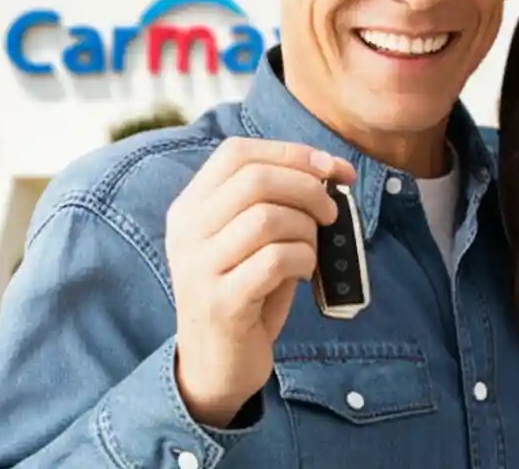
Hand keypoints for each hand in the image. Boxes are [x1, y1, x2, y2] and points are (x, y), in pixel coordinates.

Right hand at [165, 137, 356, 426]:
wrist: (216, 365)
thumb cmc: (246, 292)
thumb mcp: (252, 239)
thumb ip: (277, 201)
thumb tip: (332, 169)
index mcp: (190, 207)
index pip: (236, 152)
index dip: (291, 152)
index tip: (331, 168)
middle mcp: (186, 233)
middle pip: (255, 179)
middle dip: (308, 188)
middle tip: (330, 212)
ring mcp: (199, 268)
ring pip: (268, 217)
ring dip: (307, 230)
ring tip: (311, 250)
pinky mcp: (221, 303)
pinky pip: (275, 260)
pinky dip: (304, 260)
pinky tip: (304, 273)